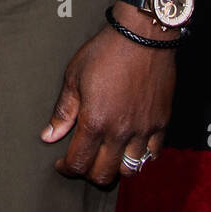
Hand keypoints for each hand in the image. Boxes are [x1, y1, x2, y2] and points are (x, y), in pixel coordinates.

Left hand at [40, 14, 175, 184]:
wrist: (143, 36)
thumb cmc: (105, 52)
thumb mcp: (74, 76)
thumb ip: (63, 110)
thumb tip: (48, 136)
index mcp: (95, 122)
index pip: (78, 163)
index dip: (66, 168)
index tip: (62, 163)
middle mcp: (120, 132)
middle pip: (103, 174)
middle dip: (88, 173)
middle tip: (83, 161)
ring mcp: (143, 130)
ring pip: (129, 170)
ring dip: (115, 168)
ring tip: (107, 156)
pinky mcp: (161, 123)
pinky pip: (152, 154)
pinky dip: (140, 157)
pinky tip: (130, 146)